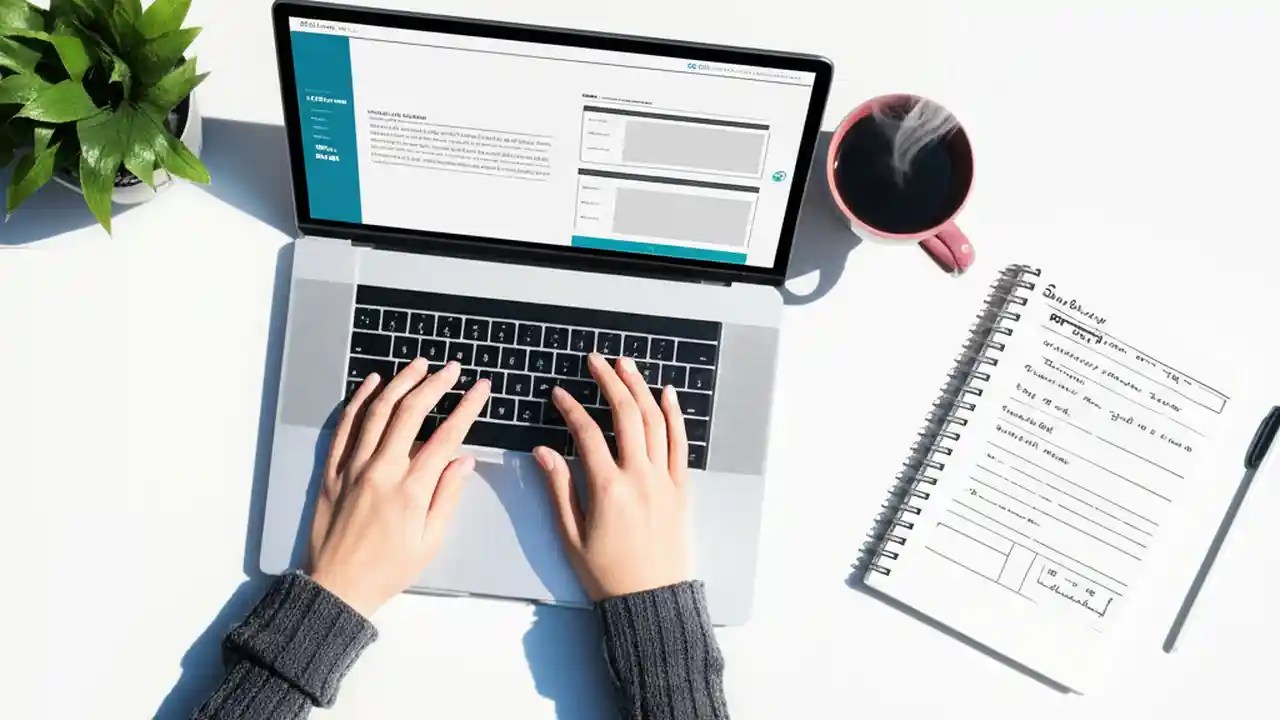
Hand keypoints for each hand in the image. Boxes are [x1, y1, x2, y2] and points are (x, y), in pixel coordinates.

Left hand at [309, 358, 489, 616]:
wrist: (337, 587)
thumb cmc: (389, 570)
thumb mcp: (430, 540)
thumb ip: (447, 496)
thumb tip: (464, 460)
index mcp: (411, 490)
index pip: (447, 436)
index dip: (467, 407)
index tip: (480, 388)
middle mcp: (381, 470)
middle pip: (411, 413)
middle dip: (435, 384)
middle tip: (452, 368)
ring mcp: (353, 467)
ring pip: (377, 411)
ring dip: (400, 383)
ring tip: (418, 364)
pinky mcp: (332, 471)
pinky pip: (345, 427)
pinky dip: (359, 400)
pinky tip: (373, 383)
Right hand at [534, 354, 691, 600]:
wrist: (652, 599)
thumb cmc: (608, 573)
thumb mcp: (572, 535)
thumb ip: (559, 489)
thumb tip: (544, 452)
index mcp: (607, 489)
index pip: (586, 433)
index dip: (570, 408)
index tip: (559, 393)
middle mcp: (639, 477)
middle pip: (625, 414)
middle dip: (609, 381)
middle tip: (596, 361)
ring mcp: (664, 480)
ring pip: (654, 421)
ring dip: (640, 388)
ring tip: (626, 365)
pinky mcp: (681, 487)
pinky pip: (680, 443)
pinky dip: (674, 415)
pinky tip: (665, 394)